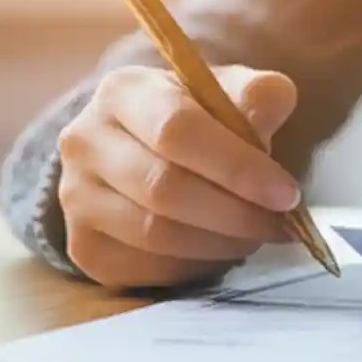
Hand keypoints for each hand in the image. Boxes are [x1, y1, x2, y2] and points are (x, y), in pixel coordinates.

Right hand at [58, 65, 300, 287]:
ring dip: (220, 243)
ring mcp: (75, 198)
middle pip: (164, 188)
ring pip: (155, 234)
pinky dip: (194, 265)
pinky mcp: (83, 246)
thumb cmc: (195, 121)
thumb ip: (256, 94)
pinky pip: (146, 268)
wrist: (141, 150)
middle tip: (279, 224)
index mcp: (124, 92)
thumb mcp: (226, 93)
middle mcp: (85, 141)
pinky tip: (218, 249)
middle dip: (235, 214)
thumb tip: (275, 99)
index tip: (286, 194)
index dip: (237, 167)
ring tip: (255, 235)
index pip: (177, 129)